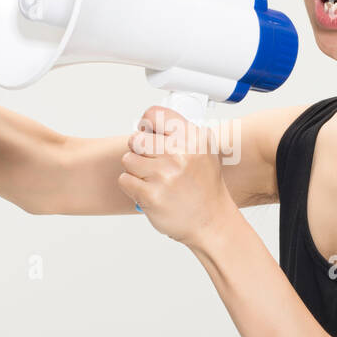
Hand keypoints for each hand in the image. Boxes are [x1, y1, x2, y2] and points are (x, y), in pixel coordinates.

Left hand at [118, 105, 233, 247]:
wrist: (211, 222)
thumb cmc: (205, 188)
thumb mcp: (205, 152)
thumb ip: (182, 133)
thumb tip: (153, 123)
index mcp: (193, 139)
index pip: (154, 115)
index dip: (146, 124)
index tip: (148, 133)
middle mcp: (179, 154)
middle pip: (136, 139)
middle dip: (139, 151)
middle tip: (151, 162)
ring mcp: (164, 176)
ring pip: (128, 159)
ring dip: (136, 170)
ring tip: (152, 179)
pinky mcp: (151, 195)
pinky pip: (125, 180)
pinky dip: (132, 187)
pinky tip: (149, 191)